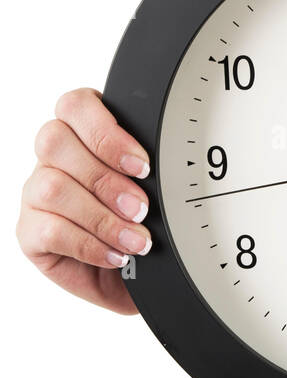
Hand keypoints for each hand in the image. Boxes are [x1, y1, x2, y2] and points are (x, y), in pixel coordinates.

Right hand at [16, 88, 152, 313]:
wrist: (133, 272)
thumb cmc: (142, 218)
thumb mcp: (151, 185)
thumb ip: (146, 165)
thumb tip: (167, 165)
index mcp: (81, 130)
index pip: (75, 105)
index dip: (106, 133)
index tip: (142, 166)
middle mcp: (53, 157)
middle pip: (56, 142)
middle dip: (106, 178)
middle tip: (142, 207)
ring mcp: (35, 192)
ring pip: (52, 188)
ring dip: (102, 217)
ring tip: (137, 239)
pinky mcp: (29, 230)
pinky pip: (49, 230)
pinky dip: (89, 244)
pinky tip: (116, 254)